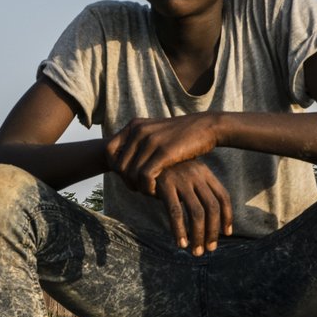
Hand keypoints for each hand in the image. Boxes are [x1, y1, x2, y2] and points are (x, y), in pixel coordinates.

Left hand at [106, 114, 220, 193]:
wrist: (207, 127)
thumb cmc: (182, 136)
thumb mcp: (155, 133)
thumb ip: (138, 143)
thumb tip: (121, 162)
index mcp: (134, 125)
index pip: (109, 151)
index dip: (114, 167)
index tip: (128, 177)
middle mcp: (139, 130)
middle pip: (118, 166)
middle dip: (127, 182)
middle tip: (141, 188)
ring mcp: (150, 140)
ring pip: (131, 174)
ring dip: (139, 188)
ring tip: (150, 190)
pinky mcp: (163, 152)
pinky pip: (145, 177)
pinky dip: (148, 189)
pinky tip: (157, 191)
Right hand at [153, 162, 232, 254]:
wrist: (143, 155)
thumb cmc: (166, 171)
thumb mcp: (186, 176)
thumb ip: (197, 191)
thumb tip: (209, 221)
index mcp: (205, 172)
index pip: (223, 196)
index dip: (227, 216)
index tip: (227, 233)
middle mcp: (196, 175)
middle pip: (212, 207)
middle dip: (213, 231)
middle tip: (210, 249)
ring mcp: (181, 179)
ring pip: (197, 213)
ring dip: (198, 235)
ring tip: (196, 251)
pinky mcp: (165, 185)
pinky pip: (176, 212)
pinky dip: (180, 230)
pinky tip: (181, 243)